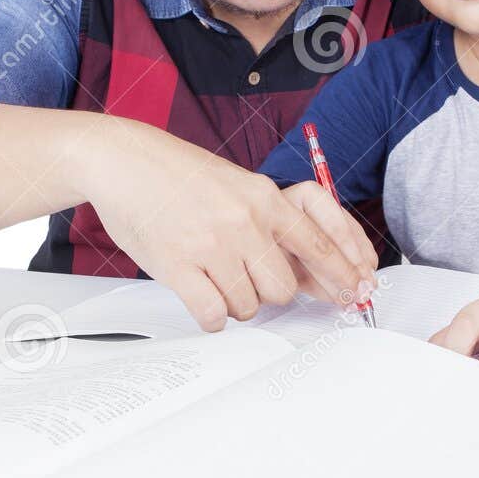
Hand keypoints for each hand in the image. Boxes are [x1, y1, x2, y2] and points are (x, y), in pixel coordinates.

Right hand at [83, 120, 377, 330]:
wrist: (124, 161)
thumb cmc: (179, 175)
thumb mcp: (238, 185)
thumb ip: (272, 221)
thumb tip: (309, 270)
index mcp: (264, 197)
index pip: (319, 244)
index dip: (342, 274)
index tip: (354, 293)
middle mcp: (244, 221)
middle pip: (284, 288)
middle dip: (267, 292)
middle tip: (243, 277)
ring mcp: (211, 244)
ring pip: (248, 305)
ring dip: (233, 302)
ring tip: (211, 274)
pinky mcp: (178, 265)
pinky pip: (213, 314)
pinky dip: (210, 316)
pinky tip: (199, 294)